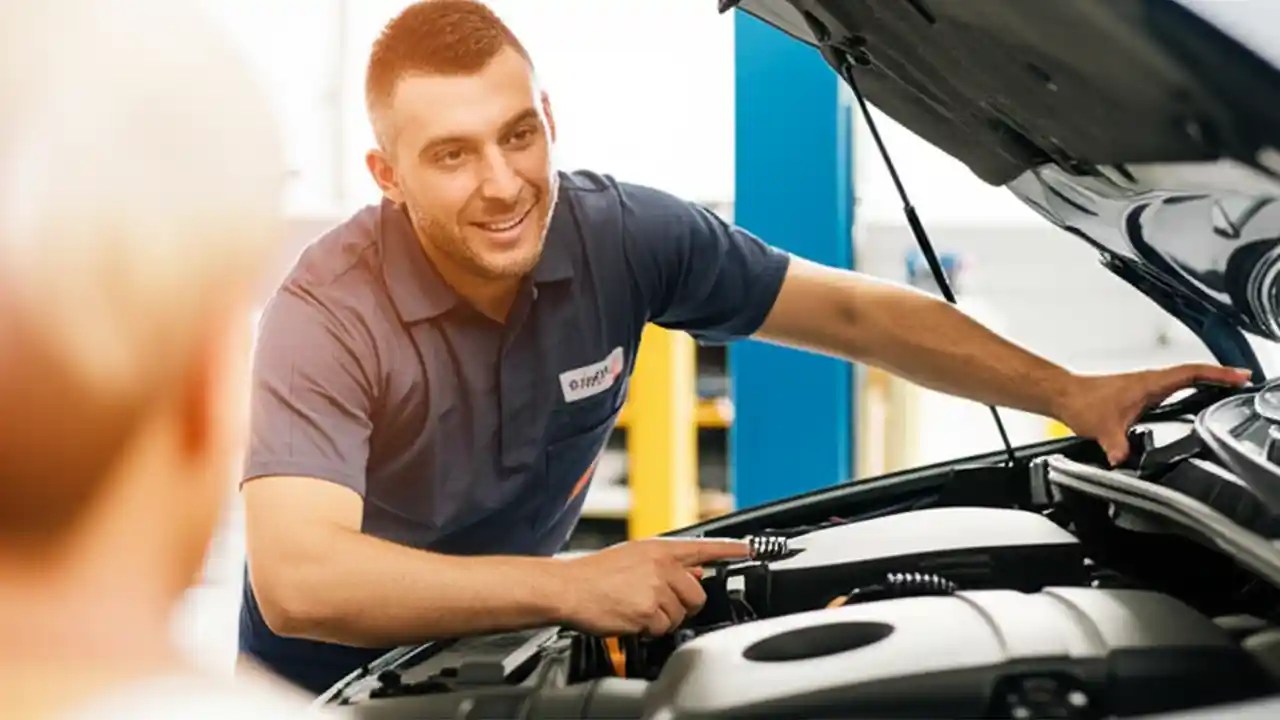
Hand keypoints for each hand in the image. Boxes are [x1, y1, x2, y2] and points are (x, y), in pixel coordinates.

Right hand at [553, 538, 749, 635]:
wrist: (568, 588)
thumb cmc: (594, 575)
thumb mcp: (633, 557)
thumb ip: (665, 565)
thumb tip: (695, 572)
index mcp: (659, 548)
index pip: (704, 546)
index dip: (730, 549)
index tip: (750, 549)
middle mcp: (662, 565)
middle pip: (697, 594)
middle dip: (683, 605)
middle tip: (658, 604)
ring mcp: (656, 588)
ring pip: (681, 615)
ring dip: (663, 619)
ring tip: (638, 609)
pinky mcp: (648, 610)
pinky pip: (663, 628)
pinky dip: (650, 630)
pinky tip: (632, 619)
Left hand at [1056, 363, 1251, 465]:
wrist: (1064, 396)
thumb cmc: (1082, 402)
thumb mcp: (1104, 430)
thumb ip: (1117, 447)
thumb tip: (1123, 460)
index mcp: (1149, 384)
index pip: (1191, 374)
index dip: (1217, 375)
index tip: (1238, 376)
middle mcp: (1149, 381)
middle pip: (1193, 373)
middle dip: (1219, 375)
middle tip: (1242, 380)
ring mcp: (1144, 385)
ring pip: (1182, 377)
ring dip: (1204, 379)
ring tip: (1226, 385)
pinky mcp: (1139, 392)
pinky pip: (1171, 385)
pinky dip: (1188, 386)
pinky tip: (1193, 395)